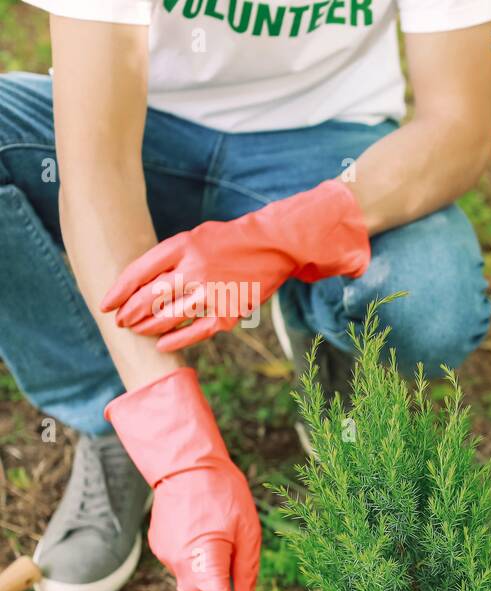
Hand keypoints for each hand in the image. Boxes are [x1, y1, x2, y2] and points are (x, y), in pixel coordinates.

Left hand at [101, 180, 369, 351]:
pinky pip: (196, 331)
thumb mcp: (196, 236)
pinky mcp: (228, 312)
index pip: (138, 272)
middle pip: (149, 297)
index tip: (106, 305)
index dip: (118, 292)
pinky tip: (162, 344)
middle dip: (130, 312)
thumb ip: (169, 256)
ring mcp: (212, 292)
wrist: (274, 245)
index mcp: (182, 246)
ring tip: (138, 331)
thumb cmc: (230, 241)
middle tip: (122, 321)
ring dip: (147, 327)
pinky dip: (176, 340)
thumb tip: (141, 282)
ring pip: (168, 316)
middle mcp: (194, 269)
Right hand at [104, 368, 260, 590]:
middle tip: (232, 568)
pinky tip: (201, 528)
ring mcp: (166, 558)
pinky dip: (194, 558)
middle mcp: (181, 566)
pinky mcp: (159, 548)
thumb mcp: (250, 532)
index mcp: (208, 562)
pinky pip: (181, 565)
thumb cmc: (224, 495)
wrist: (184, 464)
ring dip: (205, 573)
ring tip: (217, 535)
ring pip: (190, 583)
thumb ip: (247, 572)